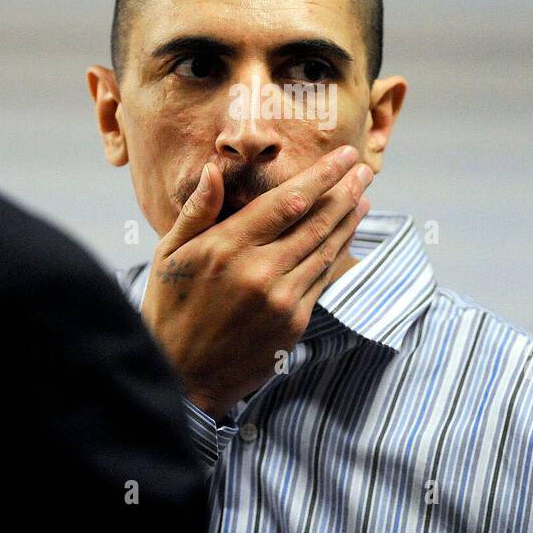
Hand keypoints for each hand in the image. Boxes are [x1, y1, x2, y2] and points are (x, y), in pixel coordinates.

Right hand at [140, 145, 373, 418]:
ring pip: (324, 250)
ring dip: (347, 221)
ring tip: (362, 197)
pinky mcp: (293, 324)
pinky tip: (343, 237)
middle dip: (344, 191)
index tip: (343, 156)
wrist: (181, 377)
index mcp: (227, 248)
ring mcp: (281, 300)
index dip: (321, 175)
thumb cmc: (170, 309)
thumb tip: (215, 168)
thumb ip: (197, 211)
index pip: (287, 201)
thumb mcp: (169, 255)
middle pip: (316, 222)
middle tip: (363, 169)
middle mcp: (259, 272)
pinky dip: (336, 253)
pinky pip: (320, 279)